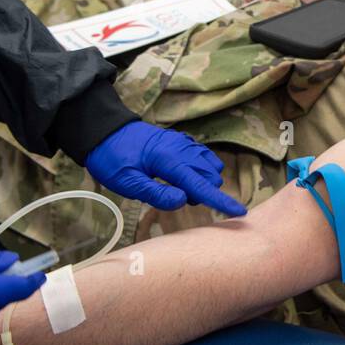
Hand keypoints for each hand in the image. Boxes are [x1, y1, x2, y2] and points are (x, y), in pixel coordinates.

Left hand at [85, 121, 246, 216]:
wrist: (105, 132)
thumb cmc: (112, 159)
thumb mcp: (126, 182)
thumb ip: (155, 193)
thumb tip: (184, 200)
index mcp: (169, 160)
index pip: (201, 184)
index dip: (220, 200)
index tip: (239, 212)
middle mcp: (183, 149)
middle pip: (210, 176)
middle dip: (203, 192)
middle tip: (176, 196)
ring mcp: (184, 143)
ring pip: (211, 165)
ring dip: (203, 181)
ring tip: (177, 187)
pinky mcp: (182, 141)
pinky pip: (205, 156)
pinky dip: (202, 169)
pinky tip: (184, 175)